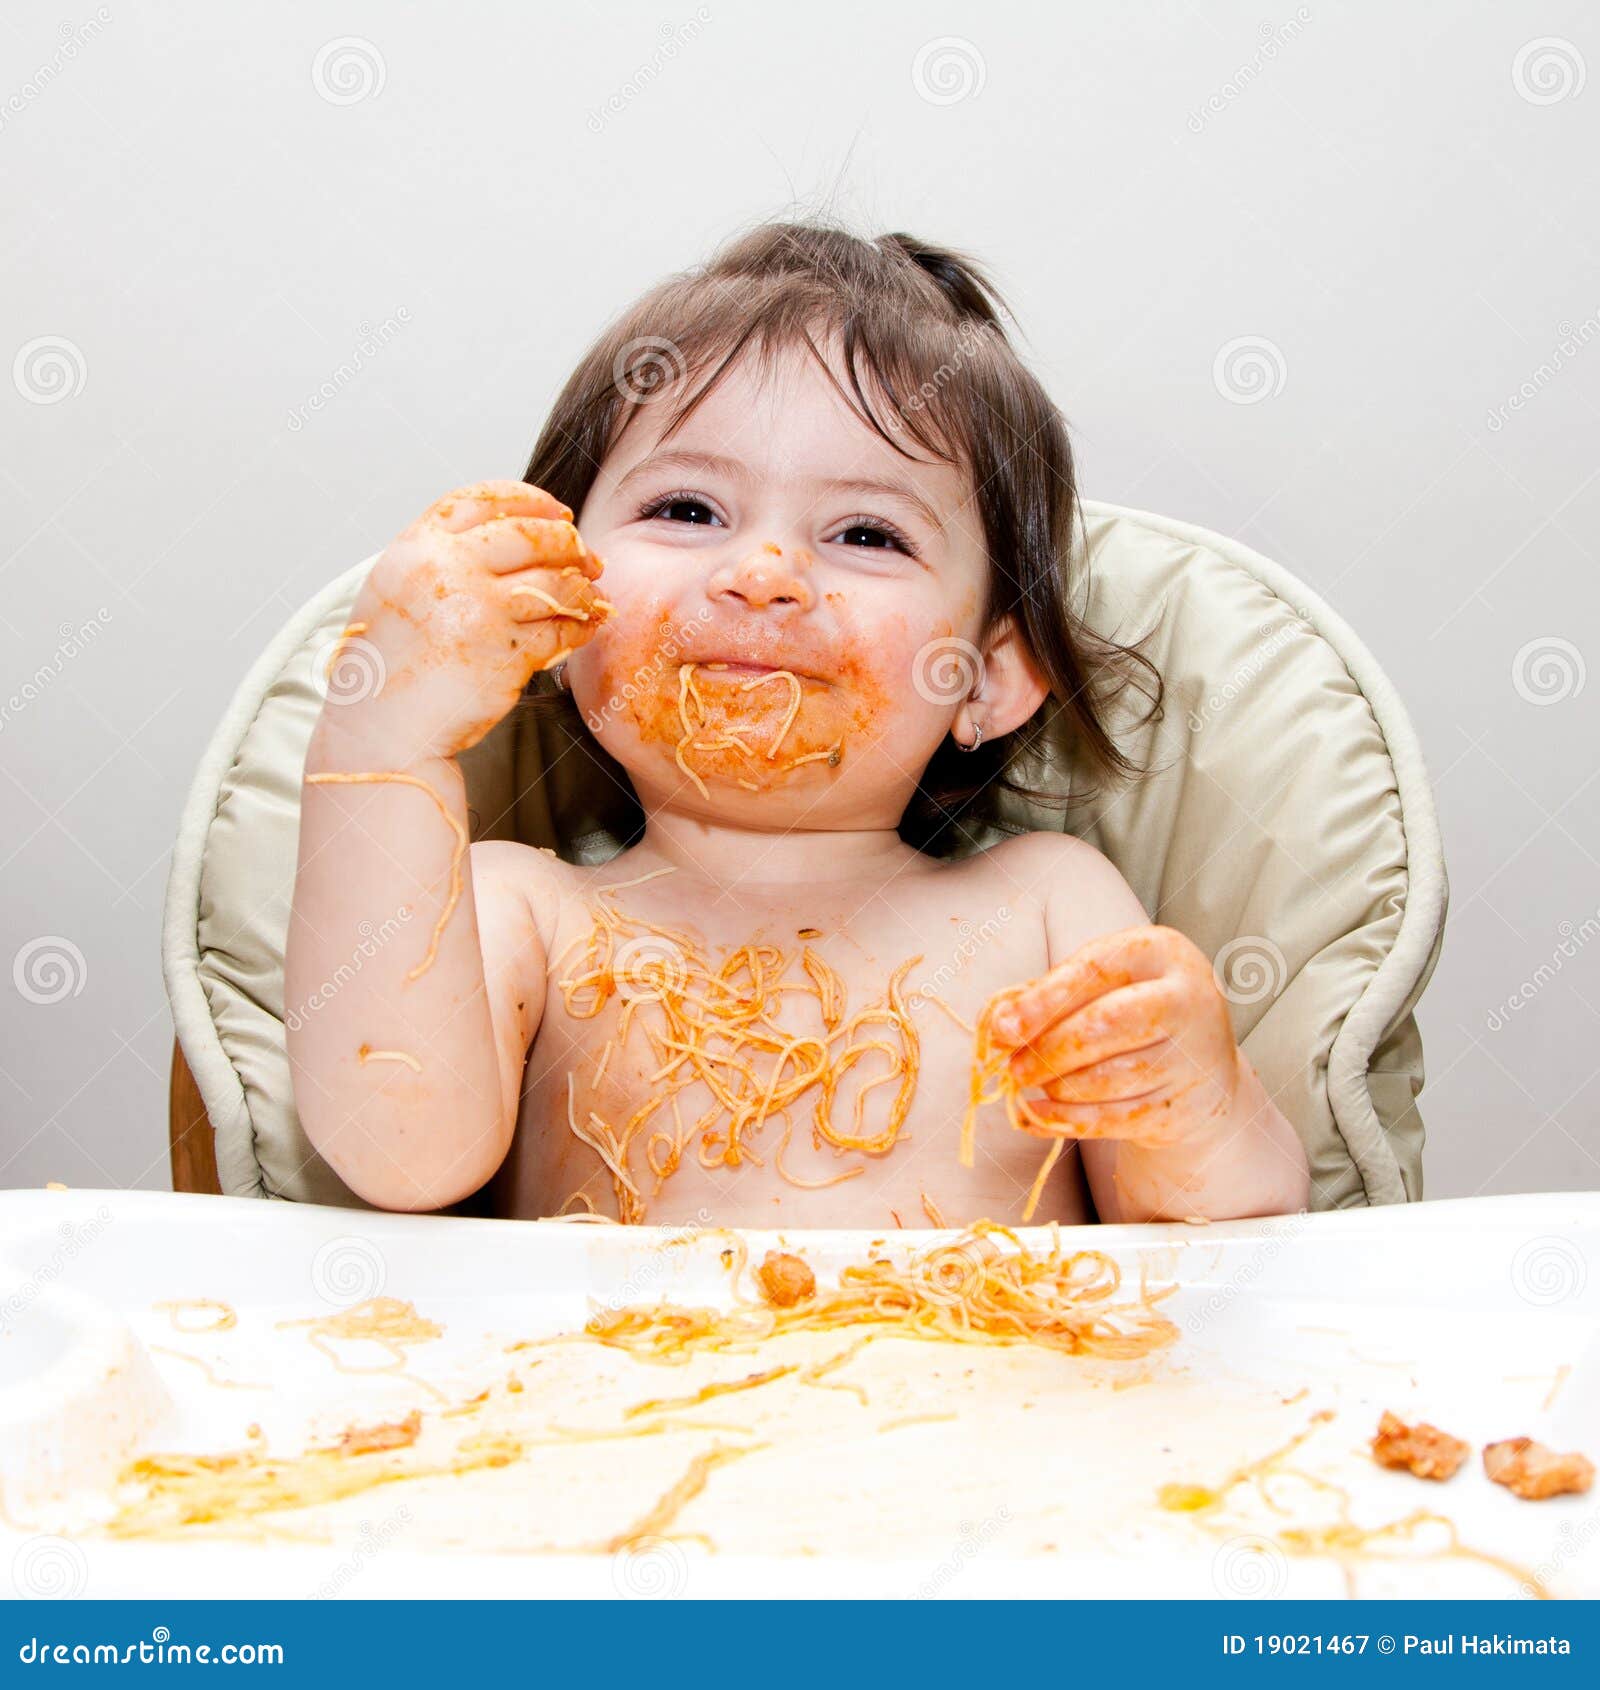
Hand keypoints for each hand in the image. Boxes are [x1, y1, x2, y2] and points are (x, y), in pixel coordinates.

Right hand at [330, 480, 608, 757]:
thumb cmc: (391, 664)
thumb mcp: (397, 590)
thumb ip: (441, 558)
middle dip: (569, 543)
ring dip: (582, 587)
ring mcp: (478, 609)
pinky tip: (586, 626)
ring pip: (555, 581)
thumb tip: (508, 533)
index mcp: (416, 547)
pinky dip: (581, 625)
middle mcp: (447, 570)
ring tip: (590, 595)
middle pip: (530, 534)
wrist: (381, 729)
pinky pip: (561, 628)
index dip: (530, 500)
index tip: (557, 512)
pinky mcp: (506, 652)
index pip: (484, 500)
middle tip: (588, 558)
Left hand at [986, 925, 1242, 1149]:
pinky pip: (1113, 1120)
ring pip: (1106, 1078)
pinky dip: (1066, 1121)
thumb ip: (1052, 994)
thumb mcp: (1104, 983)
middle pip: (1104, 1024)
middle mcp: (1186, 999)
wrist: (1202, 1064)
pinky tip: (1038, 1114)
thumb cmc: (1133, 1009)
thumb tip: (1000, 1025)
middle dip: (1047, 1049)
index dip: (1042, 1001)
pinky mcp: (1183, 1107)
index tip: (1001, 1027)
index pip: (1094, 971)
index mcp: (1159, 952)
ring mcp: (1191, 1056)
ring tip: (1030, 1083)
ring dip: (1056, 1086)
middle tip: (1013, 1066)